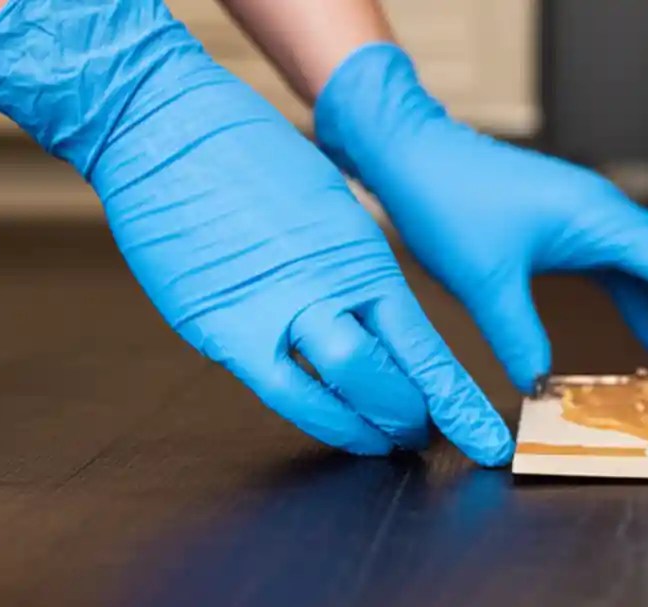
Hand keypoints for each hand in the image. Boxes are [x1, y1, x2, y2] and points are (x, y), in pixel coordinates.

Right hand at [0, 1, 511, 464]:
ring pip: (340, 393)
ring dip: (369, 428)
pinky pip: (278, 392)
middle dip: (413, 417)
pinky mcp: (219, 328)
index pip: (423, 347)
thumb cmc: (242, 151)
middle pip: (389, 379)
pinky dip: (316, 418)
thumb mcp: (323, 204)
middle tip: (424, 434)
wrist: (163, 123)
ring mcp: (271, 314)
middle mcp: (326, 290)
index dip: (455, 399)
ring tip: (388, 443)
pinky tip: (340, 432)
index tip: (484, 436)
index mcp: (360, 257)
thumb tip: (362, 308)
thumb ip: (345, 263)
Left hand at [315, 43, 647, 392]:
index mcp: (598, 219)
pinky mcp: (570, 226)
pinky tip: (645, 332)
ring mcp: (589, 218)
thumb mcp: (483, 281)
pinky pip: (622, 266)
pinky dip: (641, 300)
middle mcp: (604, 214)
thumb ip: (518, 337)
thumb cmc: (447, 197)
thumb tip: (541, 384)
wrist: (413, 154)